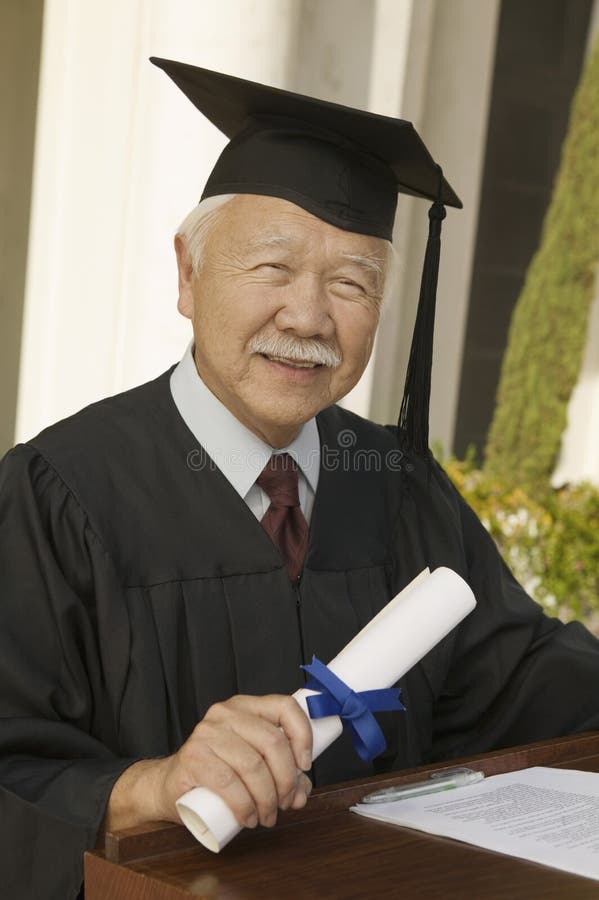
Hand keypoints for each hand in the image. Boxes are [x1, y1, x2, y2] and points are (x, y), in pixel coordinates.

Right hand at [118, 694, 312, 831]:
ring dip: (267, 799)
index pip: (285, 707)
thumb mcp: (253, 764)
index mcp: (246, 707)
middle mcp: (226, 713)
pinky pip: (229, 783)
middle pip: (273, 742)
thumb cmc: (216, 773)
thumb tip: (301, 791)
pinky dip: (245, 806)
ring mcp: (207, 732)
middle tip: (285, 803)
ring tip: (267, 816)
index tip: (304, 766)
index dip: (302, 737)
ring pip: (254, 765)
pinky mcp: (193, 757)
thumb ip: (282, 773)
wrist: (170, 786)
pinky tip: (248, 818)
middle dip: (286, 780)